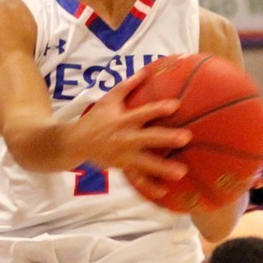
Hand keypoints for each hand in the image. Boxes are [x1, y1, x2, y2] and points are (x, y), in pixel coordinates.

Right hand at [64, 85, 189, 200]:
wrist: (75, 142)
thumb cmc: (96, 118)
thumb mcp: (108, 99)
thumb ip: (128, 86)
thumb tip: (146, 71)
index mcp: (123, 120)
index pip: (143, 113)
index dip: (159, 109)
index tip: (176, 106)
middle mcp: (125, 138)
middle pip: (149, 138)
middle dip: (167, 138)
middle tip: (186, 138)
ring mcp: (124, 156)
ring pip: (146, 163)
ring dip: (163, 168)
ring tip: (182, 172)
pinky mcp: (121, 168)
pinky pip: (136, 180)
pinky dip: (149, 187)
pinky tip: (164, 191)